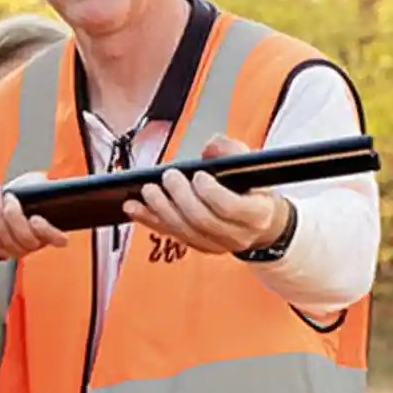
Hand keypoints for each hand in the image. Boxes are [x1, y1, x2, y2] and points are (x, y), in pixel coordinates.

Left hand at [0, 173, 69, 259]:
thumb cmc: (27, 192)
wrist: (11, 201)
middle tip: (9, 196)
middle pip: (24, 237)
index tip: (36, 217)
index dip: (44, 231)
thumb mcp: (37, 186)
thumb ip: (38, 188)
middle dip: (12, 214)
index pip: (57, 239)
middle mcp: (35, 244)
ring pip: (2, 238)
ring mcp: (16, 249)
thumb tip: (36, 186)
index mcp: (51, 232)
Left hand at [124, 135, 289, 253]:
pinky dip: (149, 219)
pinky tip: (133, 207)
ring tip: (148, 190)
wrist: (259, 222)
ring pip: (184, 231)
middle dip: (181, 197)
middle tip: (169, 177)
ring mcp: (216, 244)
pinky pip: (170, 234)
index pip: (231, 208)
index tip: (198, 175)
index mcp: (257, 213)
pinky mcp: (197, 246)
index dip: (211, 192)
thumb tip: (211, 146)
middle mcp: (237, 234)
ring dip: (161, 209)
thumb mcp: (250, 167)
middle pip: (202, 220)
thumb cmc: (251, 189)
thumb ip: (232, 151)